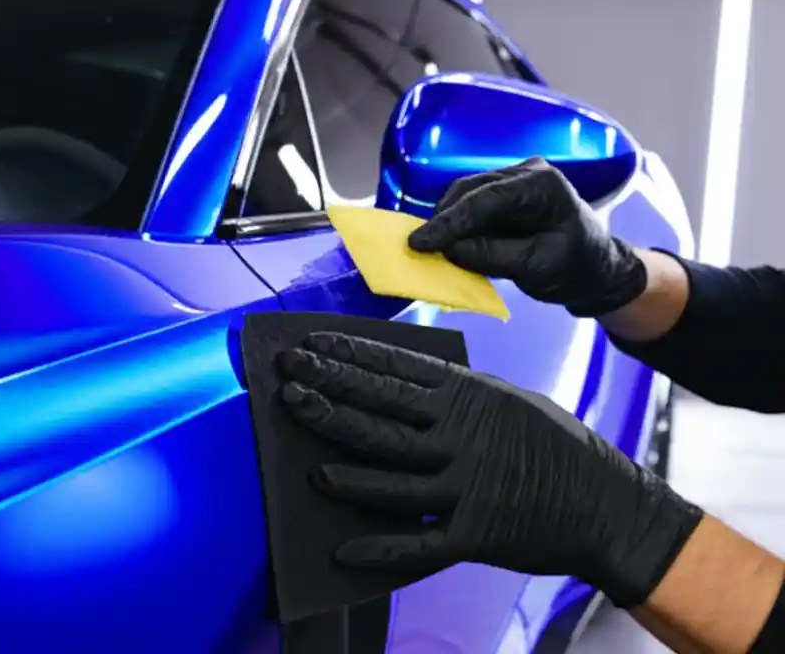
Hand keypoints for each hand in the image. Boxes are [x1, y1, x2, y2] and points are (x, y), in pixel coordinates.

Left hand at [277, 332, 701, 607]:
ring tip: (306, 461)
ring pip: (391, 473)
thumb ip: (456, 394)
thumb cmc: (556, 449)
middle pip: (383, 413)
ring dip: (345, 468)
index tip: (309, 346)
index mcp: (470, 398)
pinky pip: (419, 544)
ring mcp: (467, 486)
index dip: (348, 356)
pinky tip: (343, 550)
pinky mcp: (476, 534)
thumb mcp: (509, 401)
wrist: (610, 507)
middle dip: (330, 393)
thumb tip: (405, 379)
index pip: (396, 371)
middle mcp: (462, 437)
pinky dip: (380, 550)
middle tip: (287, 381)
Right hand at [407, 157, 645, 316]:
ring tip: (438, 250)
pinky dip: (459, 224)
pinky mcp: (505, 193)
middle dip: (445, 221)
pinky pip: (472, 204)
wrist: (597, 269)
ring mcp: (515, 179)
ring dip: (450, 222)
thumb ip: (491, 255)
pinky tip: (454, 243)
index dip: (449, 222)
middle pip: (470, 191)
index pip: (485, 199)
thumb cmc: (576, 268)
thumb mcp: (536, 267)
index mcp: (542, 186)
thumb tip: (449, 249)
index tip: (419, 242)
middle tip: (423, 250)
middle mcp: (527, 173)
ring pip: (465, 195)